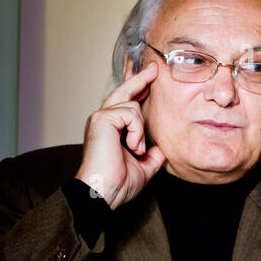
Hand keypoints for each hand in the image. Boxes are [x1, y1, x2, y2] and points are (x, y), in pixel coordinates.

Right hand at [75, 62, 165, 209]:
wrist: (103, 192)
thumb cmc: (117, 183)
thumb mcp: (143, 166)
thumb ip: (151, 155)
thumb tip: (160, 149)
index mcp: (112, 129)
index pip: (125, 102)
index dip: (137, 88)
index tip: (149, 76)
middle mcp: (103, 119)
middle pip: (125, 92)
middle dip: (141, 79)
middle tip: (155, 68)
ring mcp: (100, 117)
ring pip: (132, 105)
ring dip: (140, 129)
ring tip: (136, 149)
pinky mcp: (101, 119)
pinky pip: (130, 113)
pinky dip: (136, 131)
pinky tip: (132, 146)